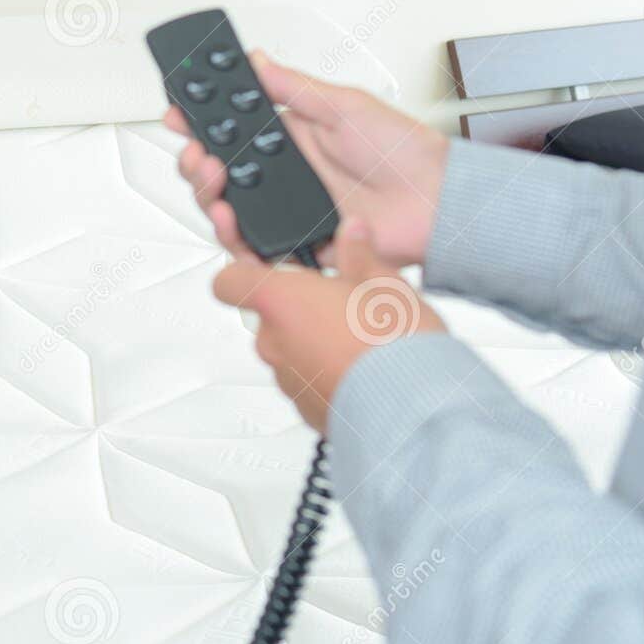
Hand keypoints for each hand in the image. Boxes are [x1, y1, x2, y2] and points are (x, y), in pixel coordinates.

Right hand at [164, 49, 447, 268]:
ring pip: (226, 209)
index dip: (198, 123)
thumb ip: (295, 87)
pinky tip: (230, 221)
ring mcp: (286, 208)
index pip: (230, 130)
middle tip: (198, 154)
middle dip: (195, 162)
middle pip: (217, 172)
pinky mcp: (296, 240)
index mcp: (289, 137)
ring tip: (213, 182)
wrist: (438, 202)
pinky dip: (234, 238)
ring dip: (207, 196)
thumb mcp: (345, 105)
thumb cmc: (404, 152)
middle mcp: (281, 174)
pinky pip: (253, 245)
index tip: (178, 114)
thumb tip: (257, 61)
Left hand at [212, 216, 445, 432]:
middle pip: (269, 316)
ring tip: (358, 337)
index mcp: (280, 300)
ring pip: (289, 349)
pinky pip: (307, 381)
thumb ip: (360, 255)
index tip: (263, 268)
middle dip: (299, 308)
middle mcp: (273, 341)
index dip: (242, 273)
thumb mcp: (385, 284)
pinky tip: (361, 367)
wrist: (414, 408)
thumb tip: (353, 234)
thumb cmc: (394, 344)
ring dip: (313, 341)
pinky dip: (325, 372)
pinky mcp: (305, 408)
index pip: (229, 281)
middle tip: (338, 301)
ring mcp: (287, 378)